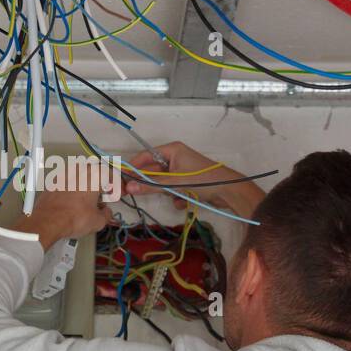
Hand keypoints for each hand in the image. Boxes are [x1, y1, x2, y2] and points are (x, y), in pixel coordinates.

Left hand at [12, 179, 113, 249]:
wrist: (48, 221)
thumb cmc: (75, 218)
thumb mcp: (98, 221)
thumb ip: (107, 213)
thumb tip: (106, 211)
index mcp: (94, 174)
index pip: (111, 174)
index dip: (116, 185)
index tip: (116, 194)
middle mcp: (79, 169)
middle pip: (95, 171)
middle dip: (100, 182)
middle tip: (101, 195)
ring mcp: (64, 173)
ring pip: (80, 174)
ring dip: (85, 183)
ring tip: (86, 199)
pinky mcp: (53, 180)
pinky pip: (68, 181)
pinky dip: (72, 187)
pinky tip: (72, 200)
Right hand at [123, 141, 265, 217]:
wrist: (229, 191)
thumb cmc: (202, 179)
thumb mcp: (174, 183)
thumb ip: (151, 186)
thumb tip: (128, 188)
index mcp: (172, 150)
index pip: (145, 156)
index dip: (133, 167)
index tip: (121, 179)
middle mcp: (175, 157)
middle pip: (153, 171)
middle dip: (151, 184)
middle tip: (134, 193)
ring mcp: (182, 171)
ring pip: (163, 183)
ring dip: (167, 192)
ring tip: (175, 195)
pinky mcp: (187, 182)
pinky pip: (173, 190)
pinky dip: (176, 197)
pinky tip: (184, 200)